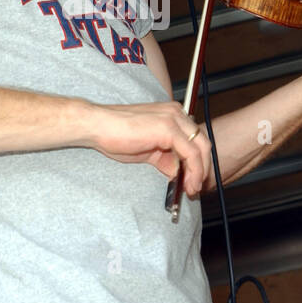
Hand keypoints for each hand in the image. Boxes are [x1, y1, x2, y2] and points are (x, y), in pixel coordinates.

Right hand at [80, 100, 212, 196]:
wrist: (98, 126)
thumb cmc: (115, 135)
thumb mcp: (147, 151)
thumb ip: (165, 159)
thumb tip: (177, 173)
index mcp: (172, 115)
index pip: (195, 139)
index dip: (199, 162)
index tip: (194, 180)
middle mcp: (176, 113)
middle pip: (203, 142)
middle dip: (203, 168)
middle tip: (196, 187)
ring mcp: (174, 119)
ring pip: (201, 148)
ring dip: (199, 173)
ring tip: (192, 189)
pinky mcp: (169, 129)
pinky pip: (191, 153)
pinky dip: (193, 171)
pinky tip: (187, 183)